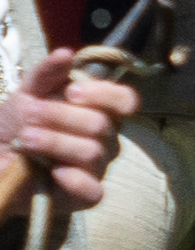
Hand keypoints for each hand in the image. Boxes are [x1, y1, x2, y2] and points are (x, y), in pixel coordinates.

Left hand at [5, 51, 130, 214]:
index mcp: (98, 112)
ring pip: (93, 153)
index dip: (105, 94)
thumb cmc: (13, 126)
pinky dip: (72, 179)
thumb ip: (46, 73)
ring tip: (24, 139)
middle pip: (102, 125)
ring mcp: (96, 168)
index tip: (71, 92)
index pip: (127, 101)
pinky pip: (93, 190)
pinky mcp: (84, 196)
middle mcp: (104, 140)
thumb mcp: (25, 94)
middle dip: (61, 117)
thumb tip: (66, 53)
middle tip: (29, 115)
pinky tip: (49, 171)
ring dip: (54, 143)